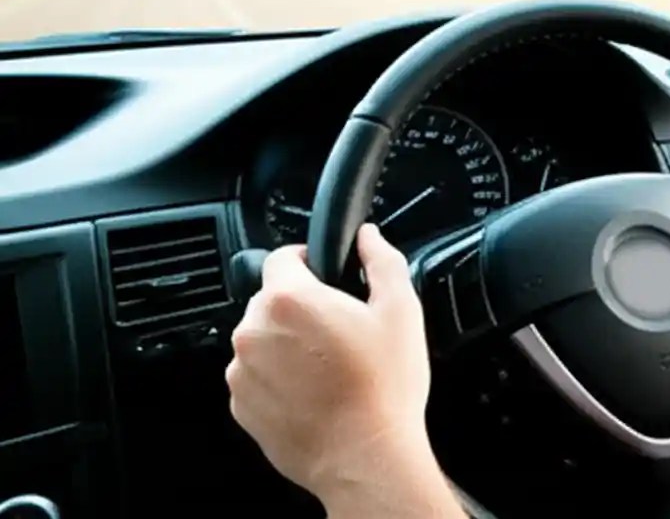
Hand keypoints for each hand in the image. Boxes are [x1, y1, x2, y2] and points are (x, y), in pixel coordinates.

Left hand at [226, 224, 433, 503]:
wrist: (365, 457)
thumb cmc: (384, 389)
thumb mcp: (401, 311)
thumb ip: (382, 261)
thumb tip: (367, 237)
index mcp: (289, 299)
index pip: (281, 257)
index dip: (308, 261)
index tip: (326, 277)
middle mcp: (254, 332)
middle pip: (272, 300)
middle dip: (302, 308)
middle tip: (341, 331)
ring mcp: (242, 372)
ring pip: (263, 340)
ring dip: (288, 345)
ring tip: (329, 368)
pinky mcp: (242, 405)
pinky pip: (257, 377)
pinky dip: (279, 379)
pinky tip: (315, 392)